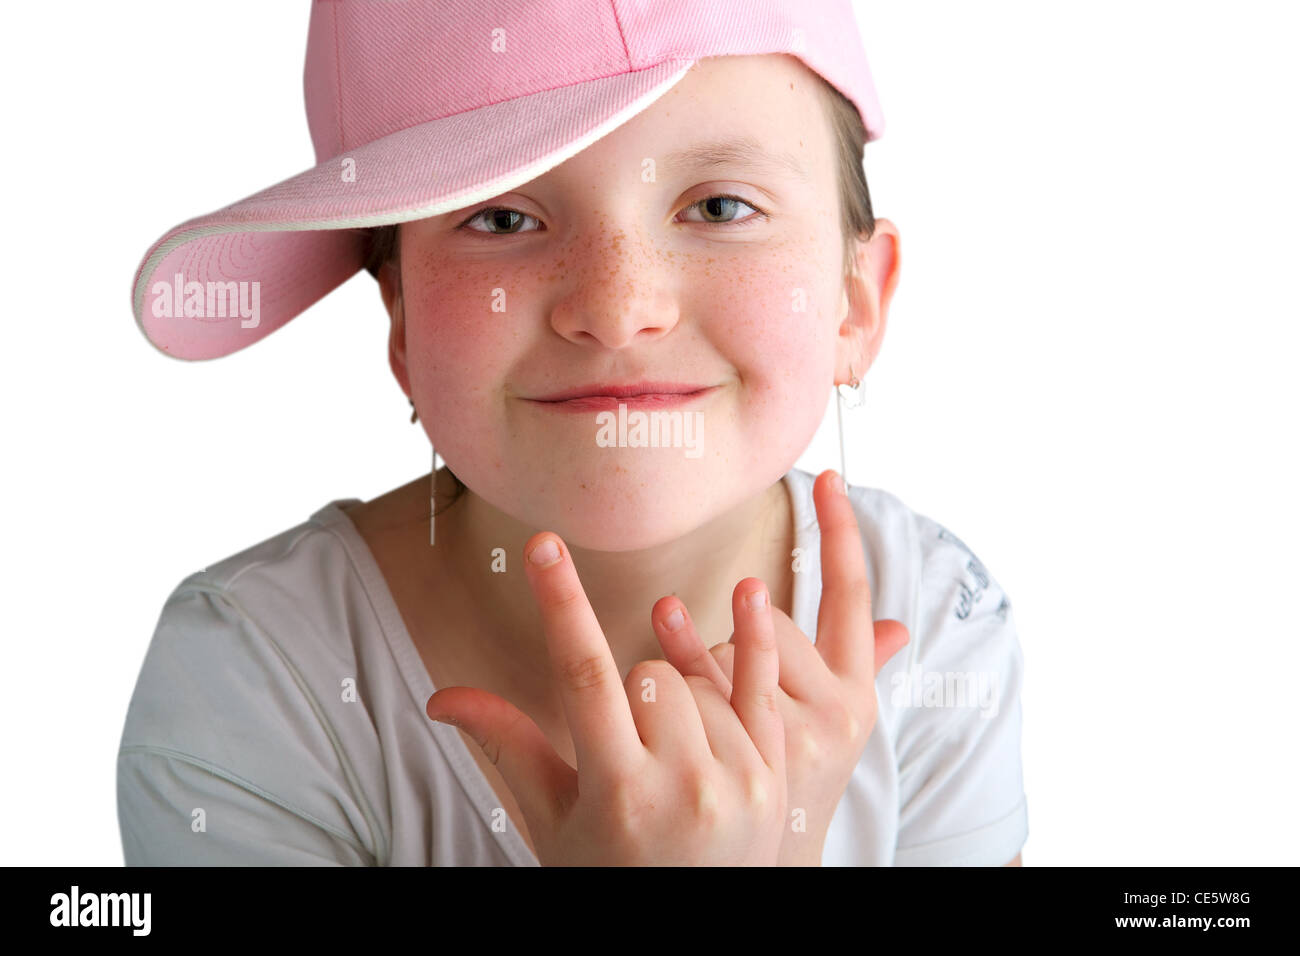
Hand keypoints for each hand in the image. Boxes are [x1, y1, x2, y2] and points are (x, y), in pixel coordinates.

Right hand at [426, 532, 788, 865]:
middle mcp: (683, 783)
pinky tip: (749, 593)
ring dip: (680, 695)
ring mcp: (739, 778)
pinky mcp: (777, 773)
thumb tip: (441, 696)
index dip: (560, 603)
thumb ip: (507, 746)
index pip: (582, 675)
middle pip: (649, 672)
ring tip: (677, 751)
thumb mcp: (553, 820)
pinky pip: (763, 687)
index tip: (542, 544)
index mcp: (617, 791)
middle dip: (632, 688)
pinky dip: (752, 642)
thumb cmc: (610, 877)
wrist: (691, 936)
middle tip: (632, 740)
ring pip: (700, 677)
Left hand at [650, 470, 909, 865]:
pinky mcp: (725, 752)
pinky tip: (661, 625)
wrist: (760, 863)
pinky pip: (691, 676)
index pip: (849, 600)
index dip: (843, 535)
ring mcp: (778, 734)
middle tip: (729, 686)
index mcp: (854, 699)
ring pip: (723, 647)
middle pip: (765, 623)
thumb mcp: (837, 729)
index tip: (830, 477)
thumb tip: (897, 625)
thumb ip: (859, 668)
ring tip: (683, 671)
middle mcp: (825, 715)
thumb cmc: (790, 784)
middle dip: (737, 640)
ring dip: (699, 660)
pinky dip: (674, 659)